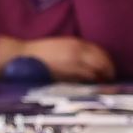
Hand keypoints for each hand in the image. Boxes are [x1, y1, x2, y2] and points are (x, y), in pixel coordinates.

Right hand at [0, 34, 116, 81]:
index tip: (110, 70)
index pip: (101, 52)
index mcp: (76, 43)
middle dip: (109, 72)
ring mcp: (72, 65)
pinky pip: (84, 81)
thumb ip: (78, 52)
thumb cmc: (41, 53)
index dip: (108, 62)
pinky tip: (90, 88)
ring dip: (101, 80)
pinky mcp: (66, 76)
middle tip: (110, 81)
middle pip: (102, 63)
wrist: (22, 57)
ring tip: (102, 86)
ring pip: (95, 73)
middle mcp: (77, 52)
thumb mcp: (62, 46)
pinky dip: (90, 85)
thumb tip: (93, 63)